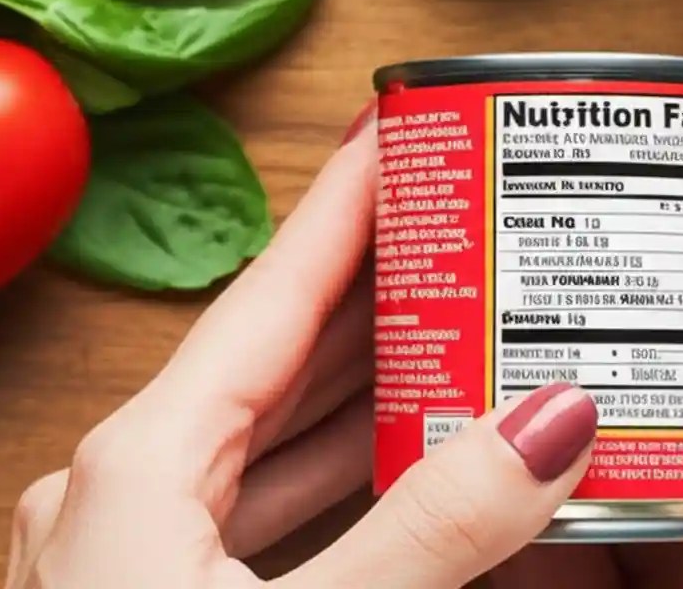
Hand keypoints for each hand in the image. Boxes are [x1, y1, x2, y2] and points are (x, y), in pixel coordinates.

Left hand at [5, 109, 598, 588]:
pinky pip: (267, 504)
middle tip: (459, 225)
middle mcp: (128, 488)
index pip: (270, 296)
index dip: (347, 207)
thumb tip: (554, 421)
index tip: (404, 134)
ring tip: (456, 322)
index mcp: (140, 462)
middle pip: (276, 356)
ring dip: (365, 383)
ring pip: (275, 435)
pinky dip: (342, 473)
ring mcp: (138, 547)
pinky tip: (408, 454)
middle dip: (373, 288)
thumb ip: (433, 528)